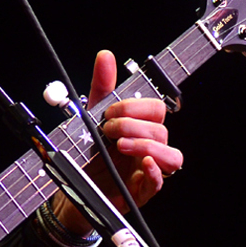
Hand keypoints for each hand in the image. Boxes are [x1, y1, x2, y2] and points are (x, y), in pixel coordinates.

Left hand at [54, 51, 182, 235]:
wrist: (73, 185)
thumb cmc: (91, 151)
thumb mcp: (92, 116)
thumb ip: (101, 87)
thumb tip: (105, 56)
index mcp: (142, 127)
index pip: (156, 109)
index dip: (134, 107)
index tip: (108, 112)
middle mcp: (150, 147)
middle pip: (162, 130)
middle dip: (133, 125)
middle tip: (108, 130)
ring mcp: (149, 169)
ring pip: (171, 155)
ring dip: (145, 146)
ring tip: (119, 145)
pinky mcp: (143, 190)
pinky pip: (161, 181)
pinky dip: (154, 171)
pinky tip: (143, 164)